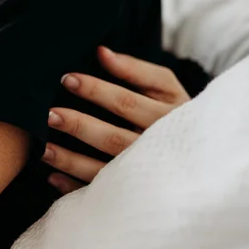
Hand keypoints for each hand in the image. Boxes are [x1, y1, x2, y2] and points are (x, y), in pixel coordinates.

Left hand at [43, 46, 190, 193]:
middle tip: (49, 114)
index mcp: (167, 119)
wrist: (205, 158)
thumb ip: (135, 69)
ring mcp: (144, 177)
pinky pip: (100, 194)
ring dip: (71, 161)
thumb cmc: (175, 113)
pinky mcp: (132, 196)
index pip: (126, 103)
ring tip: (43, 150)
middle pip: (112, 138)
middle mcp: (156, 150)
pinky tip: (52, 178)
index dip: (96, 90)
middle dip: (79, 126)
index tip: (67, 78)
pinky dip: (74, 188)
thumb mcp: (166, 87)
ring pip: (103, 171)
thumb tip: (101, 52)